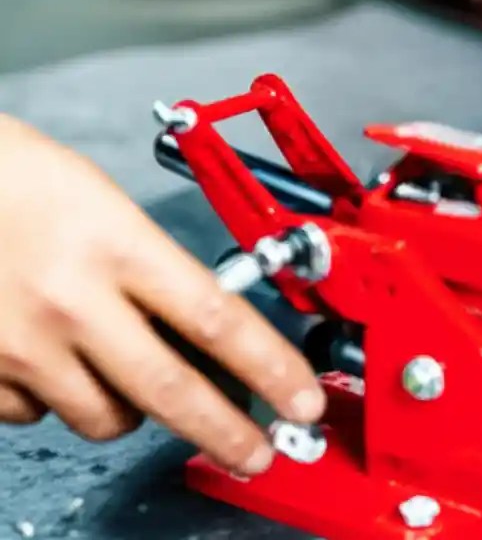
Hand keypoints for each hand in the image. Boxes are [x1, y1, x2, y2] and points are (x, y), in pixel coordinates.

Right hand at [0, 116, 322, 475]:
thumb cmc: (19, 179)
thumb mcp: (108, 208)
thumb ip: (157, 270)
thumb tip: (210, 332)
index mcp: (115, 245)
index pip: (217, 320)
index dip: (270, 369)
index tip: (301, 400)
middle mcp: (69, 300)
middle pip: (171, 390)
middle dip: (226, 433)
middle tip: (258, 454)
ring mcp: (19, 343)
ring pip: (106, 417)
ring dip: (131, 407)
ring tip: (124, 365)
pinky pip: (39, 415)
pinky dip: (58, 398)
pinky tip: (54, 356)